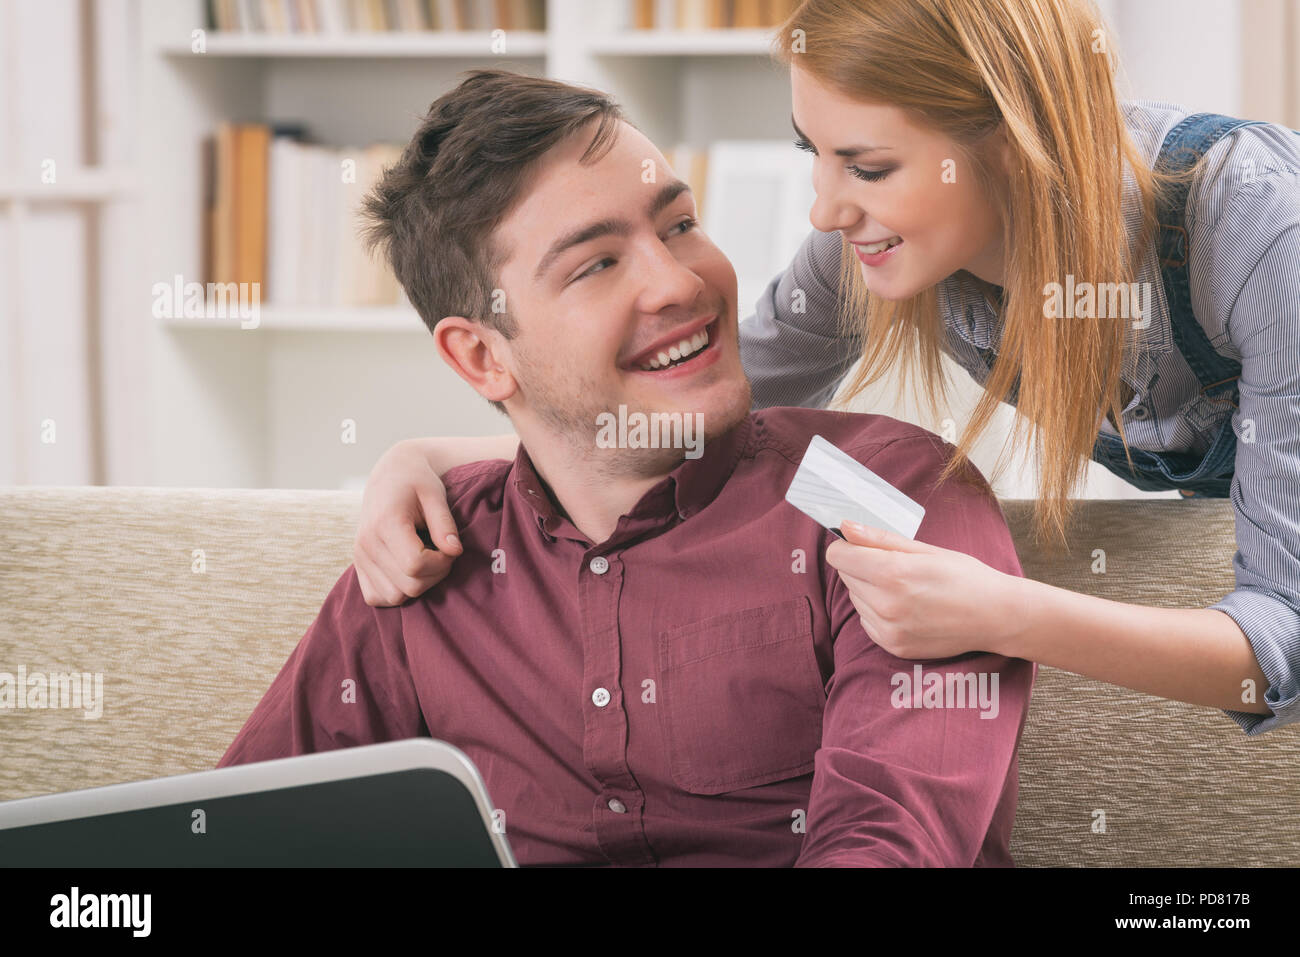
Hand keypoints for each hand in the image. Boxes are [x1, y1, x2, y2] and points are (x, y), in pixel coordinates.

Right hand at [353, 439, 464, 605]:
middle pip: (408, 585)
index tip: (450, 548)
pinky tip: (409, 571)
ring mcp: (359, 558)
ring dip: (418, 585)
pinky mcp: (358, 567)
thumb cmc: (417, 482)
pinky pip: (377, 597)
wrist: (391, 475)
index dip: (441, 563)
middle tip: (442, 553)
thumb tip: (454, 551)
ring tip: (426, 560)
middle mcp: (366, 544)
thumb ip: (444, 524)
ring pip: (395, 596)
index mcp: (384, 523)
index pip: (415, 564)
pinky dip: (397, 592)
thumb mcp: (435, 495)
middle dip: (435, 575)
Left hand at [825, 520, 1023, 658]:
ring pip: (855, 598)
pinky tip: (906, 607)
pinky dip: (878, 612)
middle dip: (862, 567)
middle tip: (897, 568)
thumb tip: (845, 526)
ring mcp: (888, 629)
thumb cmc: (965, 577)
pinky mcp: (892, 646)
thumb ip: (880, 538)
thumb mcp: (925, 549)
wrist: (995, 616)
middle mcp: (885, 605)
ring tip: (905, 588)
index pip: (838, 556)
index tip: (862, 546)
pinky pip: (866, 621)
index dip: (848, 546)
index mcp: (892, 574)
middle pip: (845, 576)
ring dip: (870, 590)